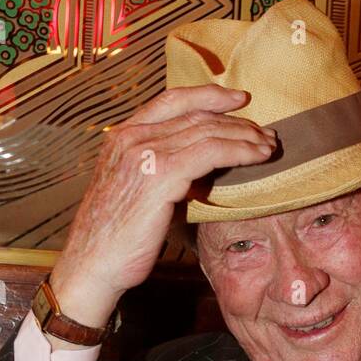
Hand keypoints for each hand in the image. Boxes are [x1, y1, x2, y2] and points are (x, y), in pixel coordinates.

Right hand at [49, 85, 277, 325]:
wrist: (91, 265)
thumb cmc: (114, 240)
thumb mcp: (136, 194)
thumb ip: (161, 174)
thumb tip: (198, 174)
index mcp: (122, 137)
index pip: (171, 100)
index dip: (208, 95)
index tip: (238, 99)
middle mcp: (131, 137)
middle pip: (195, 115)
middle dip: (236, 121)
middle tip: (264, 132)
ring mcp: (144, 153)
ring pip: (206, 131)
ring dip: (244, 137)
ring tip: (268, 146)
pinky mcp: (160, 175)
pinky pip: (210, 153)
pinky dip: (239, 152)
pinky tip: (257, 157)